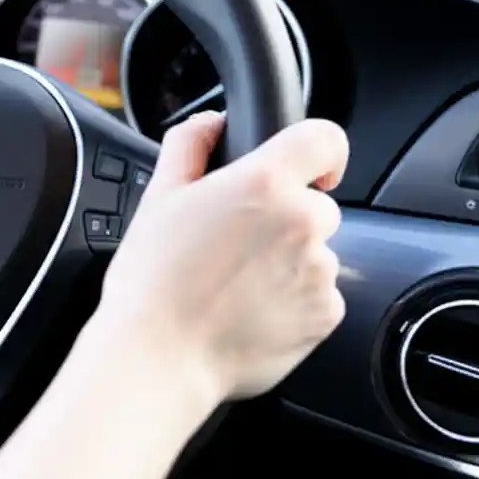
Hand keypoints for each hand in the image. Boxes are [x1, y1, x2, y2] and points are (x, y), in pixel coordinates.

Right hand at [99, 112, 348, 401]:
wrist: (160, 355)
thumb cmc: (152, 280)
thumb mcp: (159, 197)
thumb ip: (190, 144)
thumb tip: (211, 123)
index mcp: (263, 184)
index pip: (324, 139)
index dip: (320, 151)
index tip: (312, 170)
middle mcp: (302, 222)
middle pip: (316, 206)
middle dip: (285, 220)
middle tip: (236, 245)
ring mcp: (319, 272)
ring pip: (315, 254)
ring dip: (288, 263)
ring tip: (236, 285)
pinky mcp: (326, 315)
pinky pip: (318, 296)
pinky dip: (292, 302)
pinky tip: (249, 311)